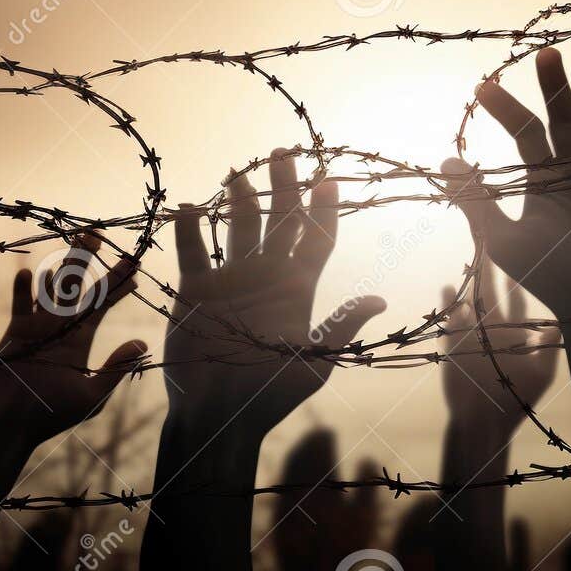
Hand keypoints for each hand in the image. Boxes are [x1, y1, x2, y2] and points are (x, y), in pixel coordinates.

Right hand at [0, 235, 146, 442]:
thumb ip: (115, 370)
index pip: (102, 303)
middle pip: (77, 285)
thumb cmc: (53, 414)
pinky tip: (29, 274)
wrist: (14, 425)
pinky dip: (24, 289)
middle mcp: (61, 325)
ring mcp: (38, 324)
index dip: (117, 285)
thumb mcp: (92, 396)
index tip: (134, 267)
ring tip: (75, 243)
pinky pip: (20, 304)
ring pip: (52, 287)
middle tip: (99, 235)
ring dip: (62, 266)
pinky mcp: (16, 330)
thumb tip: (142, 344)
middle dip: (88, 260)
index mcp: (80, 337)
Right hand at [163, 148, 384, 437]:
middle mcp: (266, 276)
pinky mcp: (197, 290)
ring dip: (238, 199)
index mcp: (298, 289)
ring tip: (237, 172)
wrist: (218, 416)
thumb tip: (380, 299)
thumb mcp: (313, 361)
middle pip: (278, 221)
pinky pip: (193, 251)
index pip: (317, 239)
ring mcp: (231, 280)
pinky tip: (190, 206)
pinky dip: (190, 229)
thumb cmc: (269, 394)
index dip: (325, 209)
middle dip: (282, 187)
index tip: (329, 178)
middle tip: (282, 153)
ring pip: (236, 227)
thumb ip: (341, 326)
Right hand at [440, 271, 557, 433]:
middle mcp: (493, 331)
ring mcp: (472, 336)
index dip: (516, 282)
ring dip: (469, 283)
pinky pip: (450, 318)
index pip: (516, 302)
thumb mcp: (543, 374)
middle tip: (488, 245)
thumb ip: (550, 347)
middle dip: (490, 272)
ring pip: (470, 302)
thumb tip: (558, 320)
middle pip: (491, 295)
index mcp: (514, 334)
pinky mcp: (453, 344)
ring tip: (470, 261)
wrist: (484, 422)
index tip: (517, 259)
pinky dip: (449, 303)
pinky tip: (449, 286)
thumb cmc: (516, 400)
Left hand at [442, 49, 570, 319]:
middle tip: (546, 54)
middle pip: (563, 116)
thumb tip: (444, 162)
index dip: (505, 107)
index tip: (483, 85)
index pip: (522, 129)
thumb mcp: (502, 240)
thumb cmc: (546, 276)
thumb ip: (475, 202)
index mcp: (539, 176)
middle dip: (556, 86)